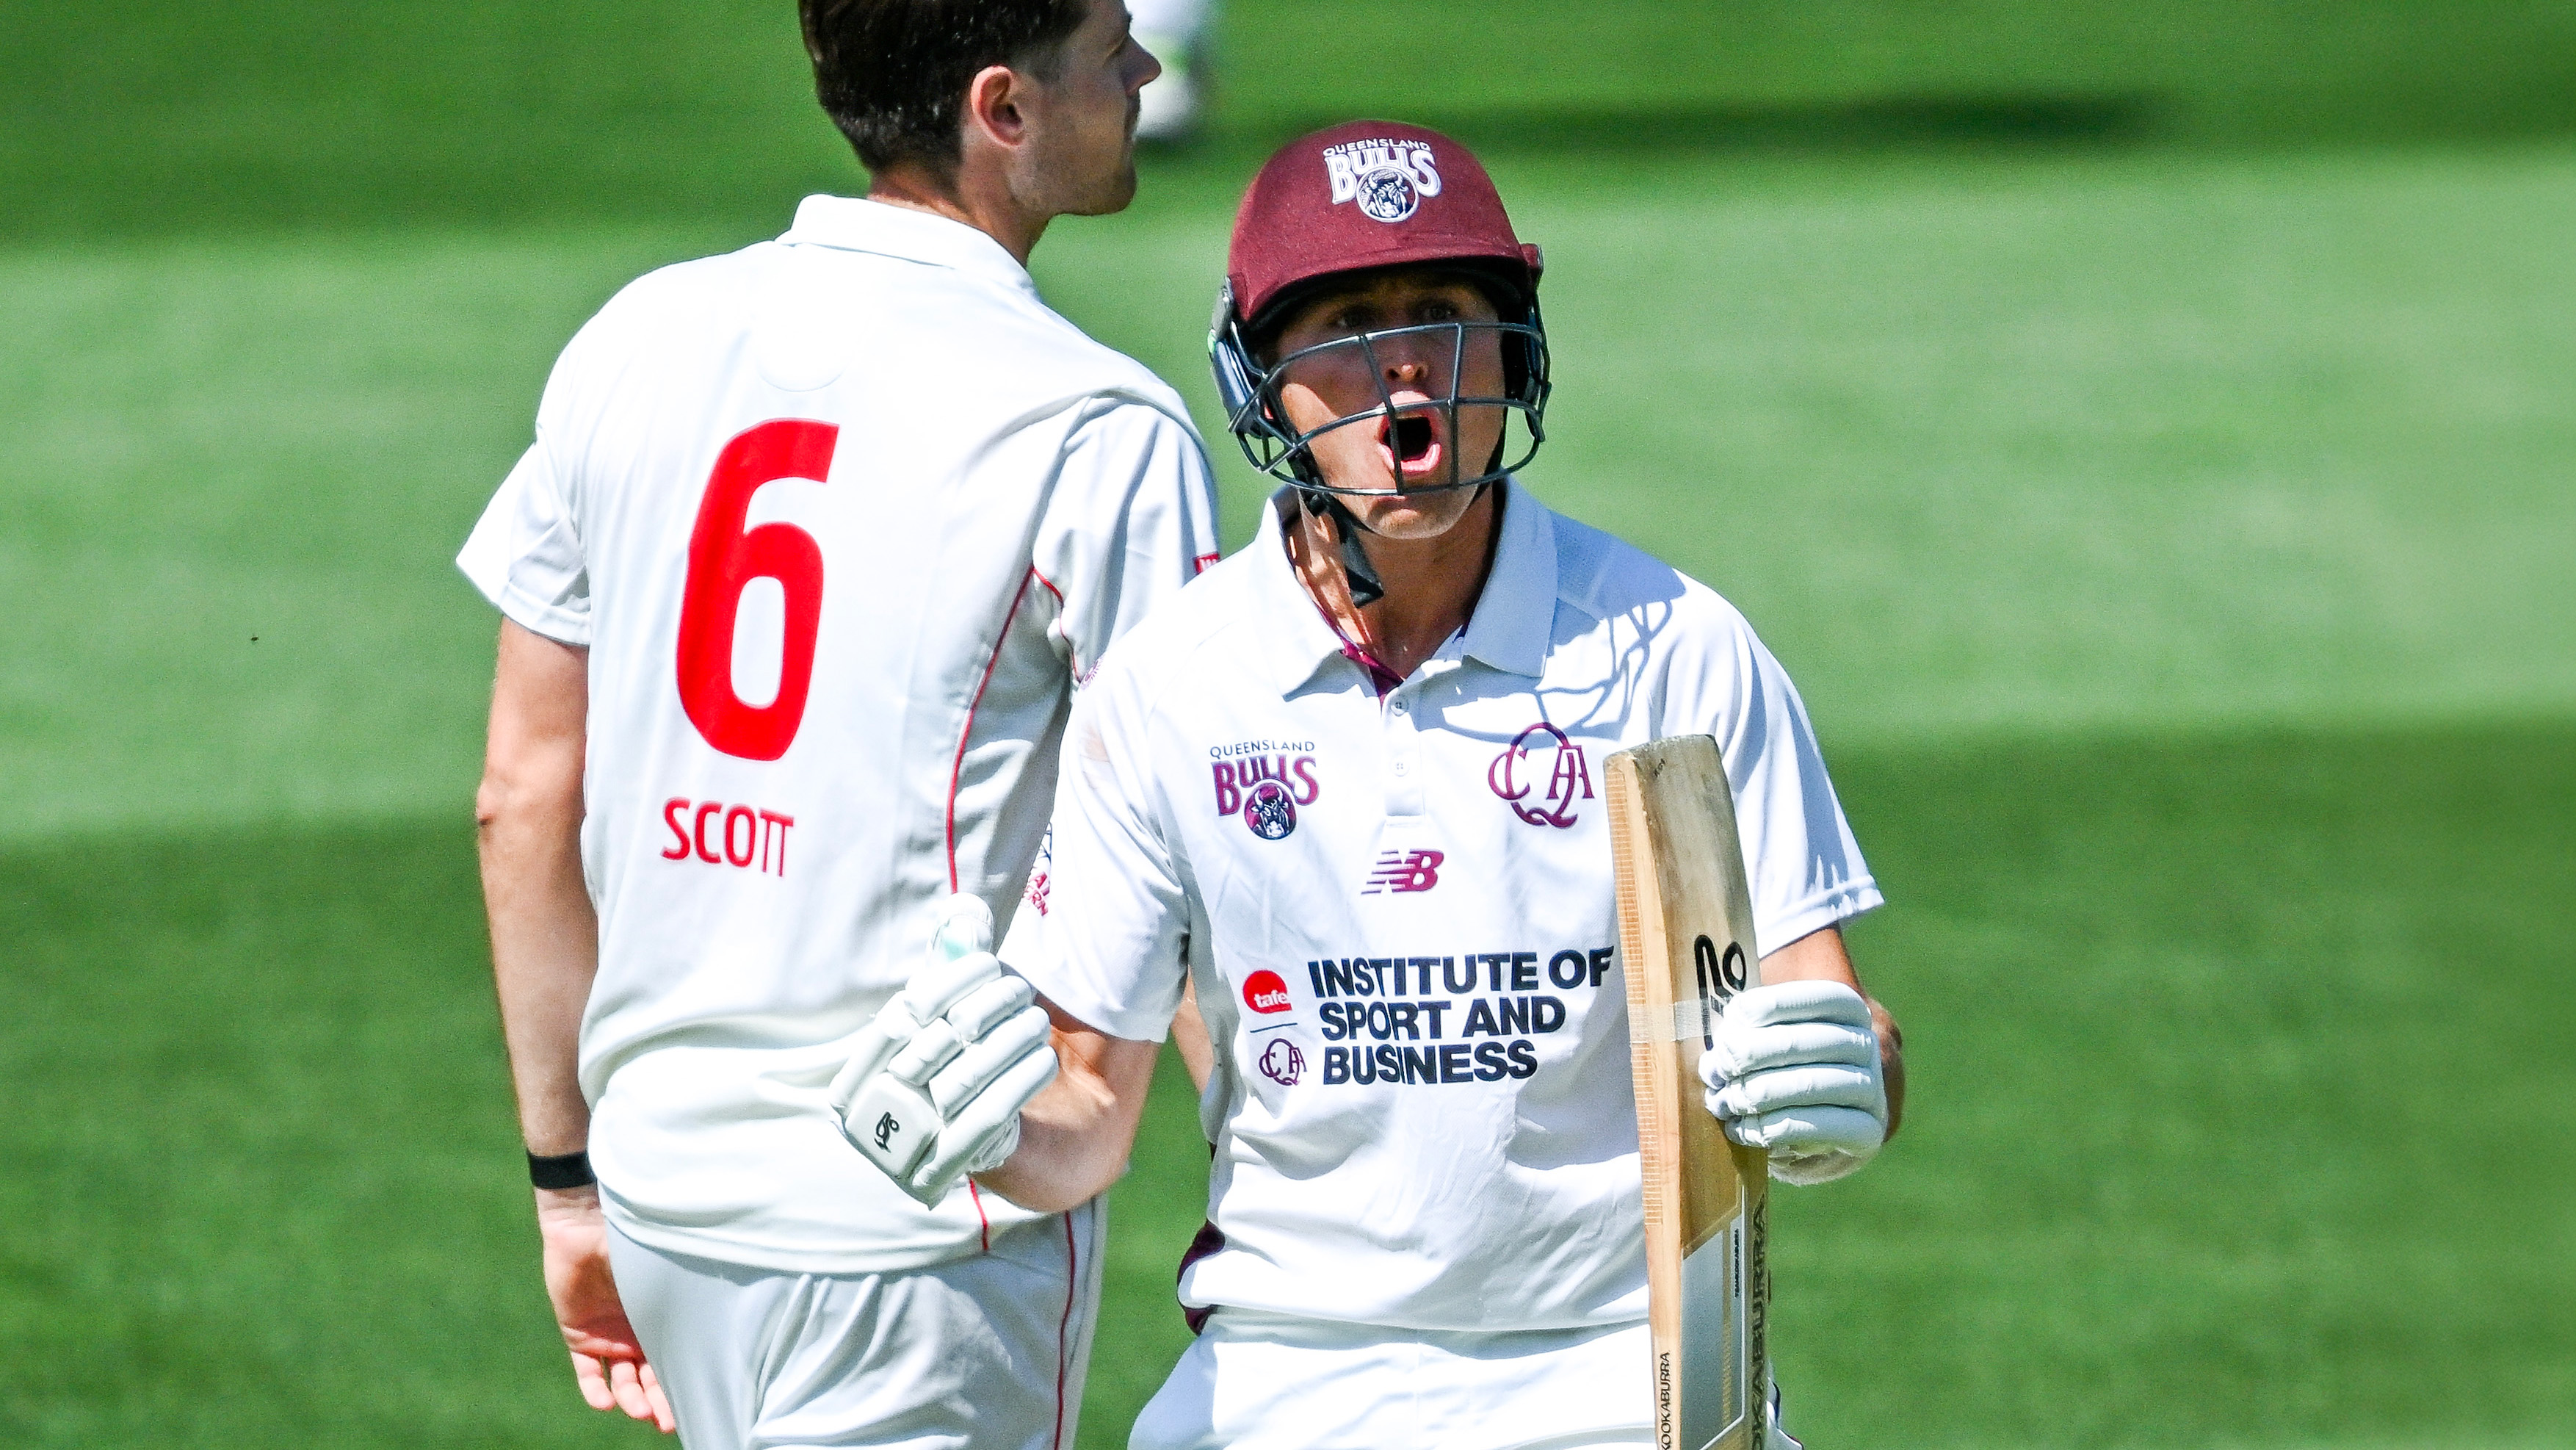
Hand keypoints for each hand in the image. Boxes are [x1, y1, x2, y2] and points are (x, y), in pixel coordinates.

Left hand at [534, 1185, 674, 1433]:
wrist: (589, 1218)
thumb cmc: (639, 1236)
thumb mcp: (670, 1267)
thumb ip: (689, 1288)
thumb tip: (742, 1302)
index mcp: (665, 1315)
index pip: (675, 1359)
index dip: (682, 1385)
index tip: (693, 1406)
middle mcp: (639, 1330)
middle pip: (651, 1377)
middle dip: (659, 1401)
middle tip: (665, 1421)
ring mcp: (609, 1333)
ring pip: (622, 1379)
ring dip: (631, 1398)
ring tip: (637, 1410)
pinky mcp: (579, 1332)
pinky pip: (587, 1370)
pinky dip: (595, 1389)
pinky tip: (605, 1402)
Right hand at [826, 894, 1060, 1205]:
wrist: (1010, 1153)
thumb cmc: (964, 1071)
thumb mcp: (949, 1018)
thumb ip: (949, 966)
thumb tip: (965, 913)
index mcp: (852, 1079)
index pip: (903, 1014)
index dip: (950, 982)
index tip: (992, 963)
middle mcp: (865, 1117)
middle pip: (934, 1045)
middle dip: (987, 1012)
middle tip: (1025, 993)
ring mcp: (900, 1152)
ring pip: (963, 1080)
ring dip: (1009, 1043)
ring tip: (1039, 1024)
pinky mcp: (942, 1174)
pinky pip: (986, 1119)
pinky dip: (1019, 1083)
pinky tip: (1045, 1061)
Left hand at [1699, 980, 1886, 1184]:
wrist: (1811, 1127)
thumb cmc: (1777, 1068)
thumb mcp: (1765, 1037)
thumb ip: (1745, 1032)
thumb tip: (1715, 1058)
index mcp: (1852, 1012)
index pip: (1825, 997)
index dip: (1779, 1001)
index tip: (1736, 1013)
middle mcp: (1869, 1047)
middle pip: (1815, 1041)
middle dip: (1757, 1052)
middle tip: (1718, 1068)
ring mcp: (1874, 1090)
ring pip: (1816, 1084)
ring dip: (1762, 1093)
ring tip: (1725, 1101)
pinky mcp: (1868, 1131)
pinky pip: (1826, 1128)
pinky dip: (1777, 1127)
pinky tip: (1744, 1129)